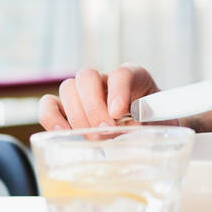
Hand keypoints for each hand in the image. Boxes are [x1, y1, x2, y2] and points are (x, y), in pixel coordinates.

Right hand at [38, 63, 180, 129]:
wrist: (148, 134)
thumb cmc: (154, 126)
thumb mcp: (162, 123)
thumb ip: (151, 122)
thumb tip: (134, 125)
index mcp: (134, 77)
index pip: (121, 73)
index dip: (117, 90)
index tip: (119, 112)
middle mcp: (106, 80)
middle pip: (87, 76)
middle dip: (93, 107)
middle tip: (105, 131)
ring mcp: (85, 92)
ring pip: (68, 87)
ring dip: (76, 115)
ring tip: (93, 138)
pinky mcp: (67, 108)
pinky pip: (49, 104)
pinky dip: (51, 118)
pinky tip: (63, 133)